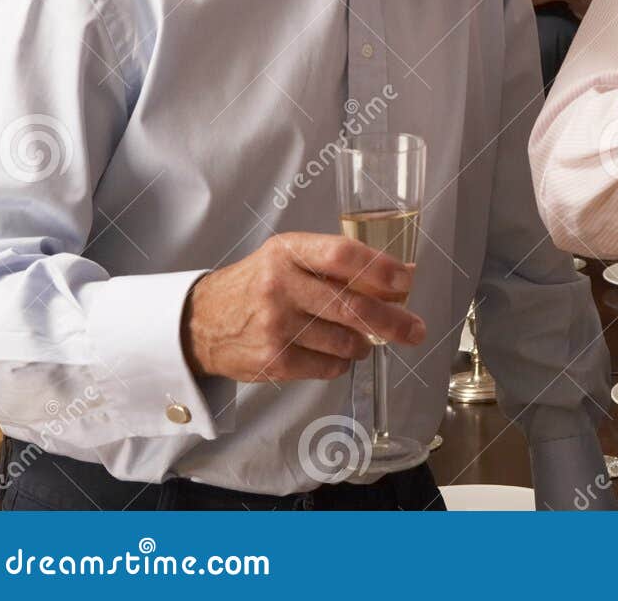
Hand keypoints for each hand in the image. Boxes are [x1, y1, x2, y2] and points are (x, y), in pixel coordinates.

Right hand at [181, 232, 426, 382]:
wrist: (201, 322)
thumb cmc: (259, 285)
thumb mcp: (290, 257)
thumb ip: (341, 263)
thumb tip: (405, 275)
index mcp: (288, 251)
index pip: (342, 255)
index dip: (381, 268)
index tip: (407, 281)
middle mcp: (280, 286)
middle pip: (352, 306)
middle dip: (393, 321)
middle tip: (415, 329)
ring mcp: (275, 326)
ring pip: (345, 341)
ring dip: (362, 344)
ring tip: (359, 339)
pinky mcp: (273, 361)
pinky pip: (328, 367)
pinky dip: (340, 363)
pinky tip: (331, 353)